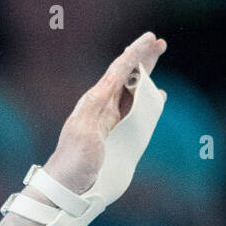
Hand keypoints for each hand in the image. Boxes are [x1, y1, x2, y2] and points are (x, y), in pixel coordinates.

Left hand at [39, 31, 167, 194]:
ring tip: (156, 60)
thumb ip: (97, 107)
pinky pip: (133, 110)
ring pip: (130, 91)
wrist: (65, 187)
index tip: (150, 38)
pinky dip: (146, 99)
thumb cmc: (73, 161)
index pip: (118, 70)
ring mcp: (108, 120)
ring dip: (144, 75)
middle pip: (125, 76)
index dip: (134, 53)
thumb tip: (111, 84)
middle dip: (142, 59)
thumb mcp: (84, 132)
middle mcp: (101, 107)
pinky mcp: (114, 134)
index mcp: (94, 101)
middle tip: (159, 43)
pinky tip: (155, 97)